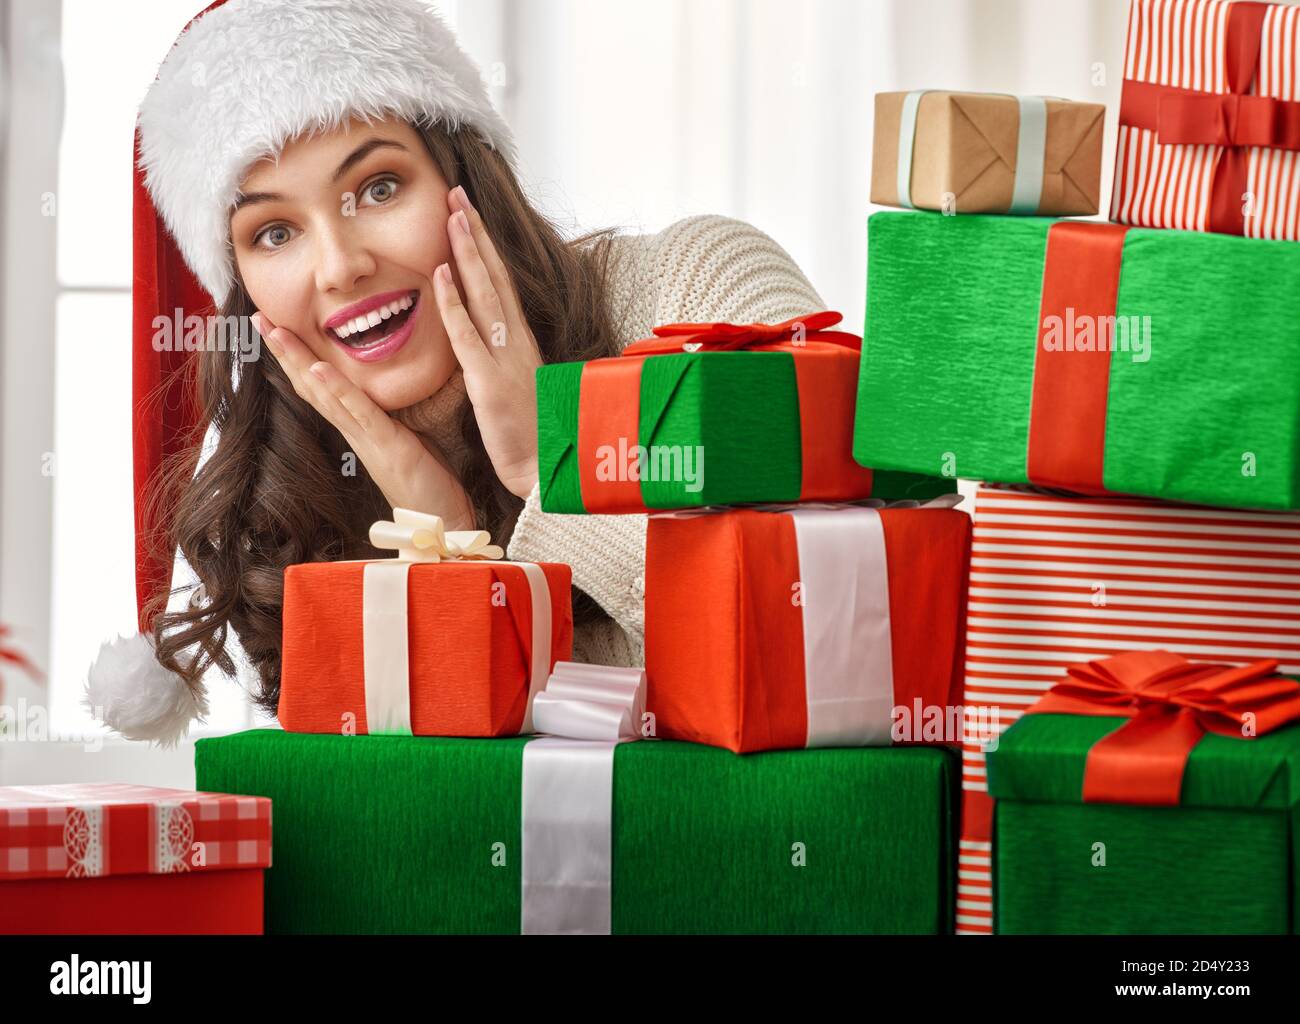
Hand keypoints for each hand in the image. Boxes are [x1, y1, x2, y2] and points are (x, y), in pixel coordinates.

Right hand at [251, 311, 475, 530]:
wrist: (442, 519)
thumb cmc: (428, 479)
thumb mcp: (404, 435)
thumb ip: (388, 412)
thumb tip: (382, 386)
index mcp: (358, 424)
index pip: (319, 385)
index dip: (296, 356)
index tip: (275, 324)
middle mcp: (354, 430)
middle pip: (310, 385)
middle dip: (283, 350)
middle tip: (256, 317)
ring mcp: (366, 438)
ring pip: (324, 394)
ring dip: (298, 361)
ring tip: (275, 331)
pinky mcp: (386, 446)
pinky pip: (359, 413)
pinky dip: (338, 389)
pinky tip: (318, 368)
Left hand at [435, 185, 542, 499]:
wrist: (549, 470)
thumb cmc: (537, 437)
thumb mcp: (519, 389)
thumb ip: (506, 362)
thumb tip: (494, 345)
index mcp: (521, 344)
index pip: (501, 285)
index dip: (484, 249)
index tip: (468, 216)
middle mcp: (516, 342)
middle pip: (495, 276)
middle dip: (475, 233)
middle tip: (458, 194)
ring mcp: (504, 358)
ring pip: (484, 293)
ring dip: (467, 251)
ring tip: (452, 214)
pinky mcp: (490, 380)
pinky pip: (468, 334)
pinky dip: (453, 302)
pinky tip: (439, 274)